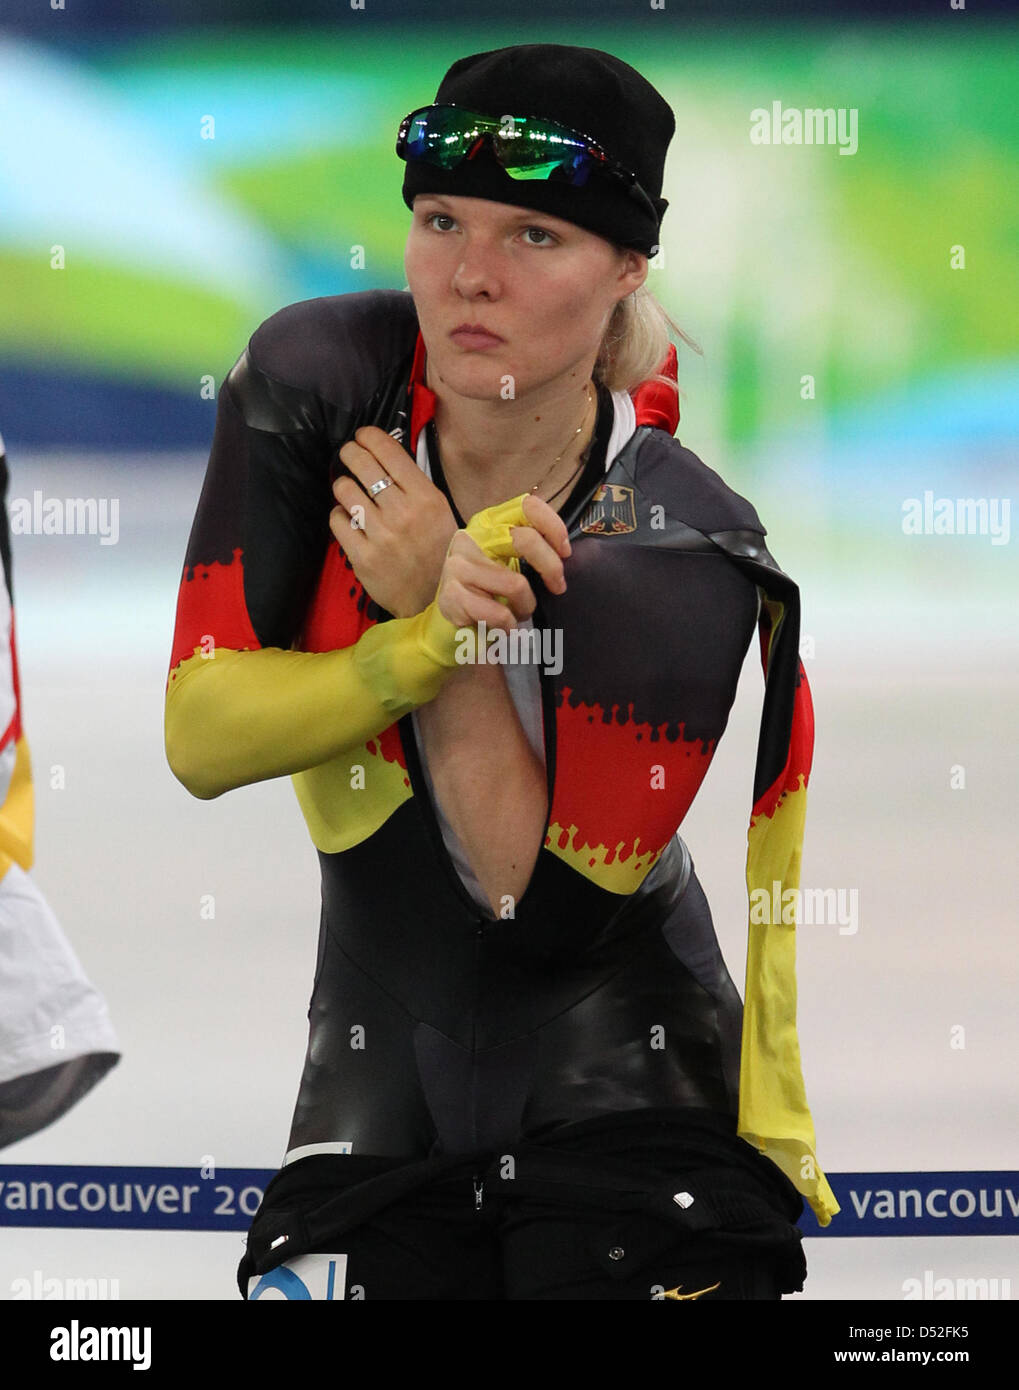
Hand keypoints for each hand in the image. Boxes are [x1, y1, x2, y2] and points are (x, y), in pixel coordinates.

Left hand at [330, 426, 458, 617]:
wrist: (436, 601)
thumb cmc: (440, 552)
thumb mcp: (442, 513)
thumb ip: (416, 486)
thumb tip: (386, 456)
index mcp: (426, 497)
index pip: (389, 452)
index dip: (369, 436)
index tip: (362, 436)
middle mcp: (403, 512)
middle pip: (362, 465)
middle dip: (350, 453)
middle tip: (349, 454)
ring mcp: (381, 535)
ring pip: (345, 490)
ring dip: (344, 486)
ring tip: (350, 492)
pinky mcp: (362, 557)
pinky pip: (337, 521)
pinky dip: (340, 516)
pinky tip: (349, 519)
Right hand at [436, 492, 571, 631]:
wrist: (445, 629)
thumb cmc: (484, 595)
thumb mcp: (507, 565)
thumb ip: (530, 551)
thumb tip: (564, 552)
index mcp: (488, 524)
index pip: (526, 506)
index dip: (552, 526)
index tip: (565, 552)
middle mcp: (471, 538)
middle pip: (525, 539)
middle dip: (551, 567)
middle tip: (558, 587)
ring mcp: (458, 566)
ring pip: (516, 584)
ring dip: (526, 607)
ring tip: (516, 614)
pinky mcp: (452, 596)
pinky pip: (500, 613)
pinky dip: (509, 627)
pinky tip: (501, 629)